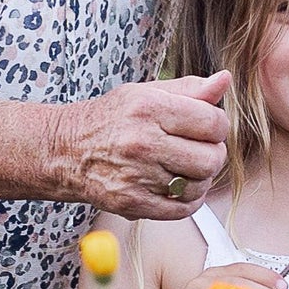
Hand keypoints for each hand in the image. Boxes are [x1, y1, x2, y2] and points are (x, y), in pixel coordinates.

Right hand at [60, 73, 232, 215]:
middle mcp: (143, 143)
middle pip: (211, 158)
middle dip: (213, 153)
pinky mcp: (132, 203)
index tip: (209, 128)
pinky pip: (181, 209)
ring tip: (186, 167)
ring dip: (200, 178)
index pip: (213, 123)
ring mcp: (136, 176)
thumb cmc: (110, 119)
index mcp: (149, 109)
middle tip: (199, 149)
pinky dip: (188, 200)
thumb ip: (189, 89)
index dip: (219, 126)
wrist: (65, 150)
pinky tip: (177, 186)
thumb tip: (224, 80)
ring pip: (199, 186)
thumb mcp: (146, 92)